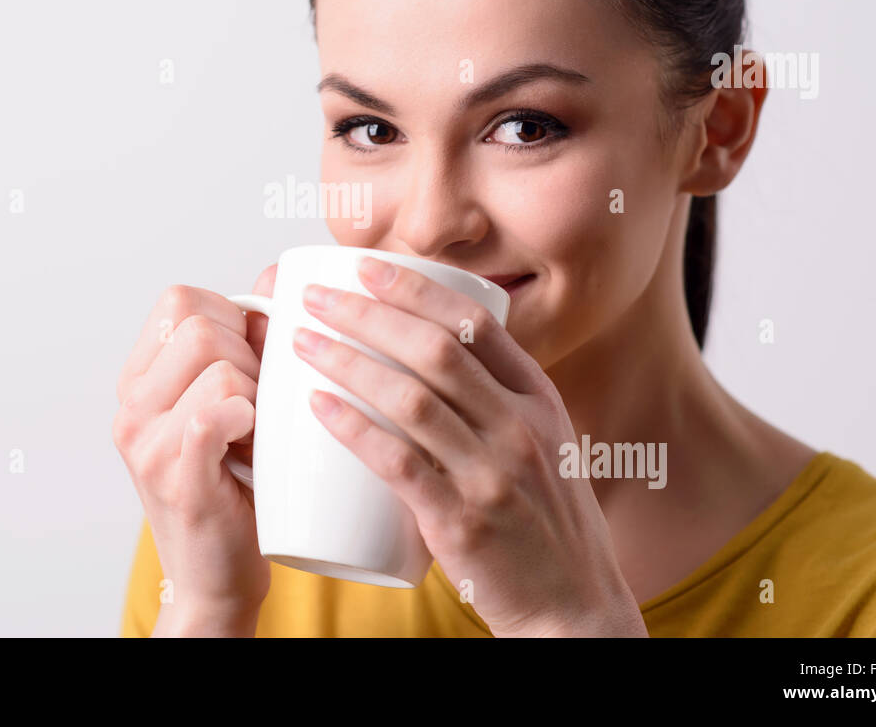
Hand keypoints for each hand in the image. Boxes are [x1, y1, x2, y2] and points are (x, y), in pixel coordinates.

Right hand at [113, 264, 278, 627]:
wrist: (217, 577)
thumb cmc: (237, 486)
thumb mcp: (237, 401)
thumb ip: (248, 341)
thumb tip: (279, 275)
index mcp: (139, 380)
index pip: (180, 299)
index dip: (232, 318)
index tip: (253, 362)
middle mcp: (130, 405)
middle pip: (199, 322)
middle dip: (249, 353)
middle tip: (260, 402)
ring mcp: (146, 441)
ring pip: (217, 361)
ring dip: (256, 388)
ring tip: (257, 427)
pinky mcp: (176, 475)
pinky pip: (215, 411)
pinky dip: (245, 416)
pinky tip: (251, 440)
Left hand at [291, 256, 647, 637]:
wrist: (574, 608)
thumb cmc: (546, 523)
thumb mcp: (543, 445)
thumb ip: (494, 401)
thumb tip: (422, 354)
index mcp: (539, 399)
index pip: (476, 323)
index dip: (415, 289)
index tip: (366, 267)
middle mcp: (521, 427)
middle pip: (435, 349)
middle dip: (368, 314)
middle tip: (315, 298)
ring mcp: (493, 474)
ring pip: (411, 398)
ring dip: (348, 362)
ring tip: (301, 342)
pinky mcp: (462, 521)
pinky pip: (398, 462)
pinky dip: (353, 429)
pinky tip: (317, 407)